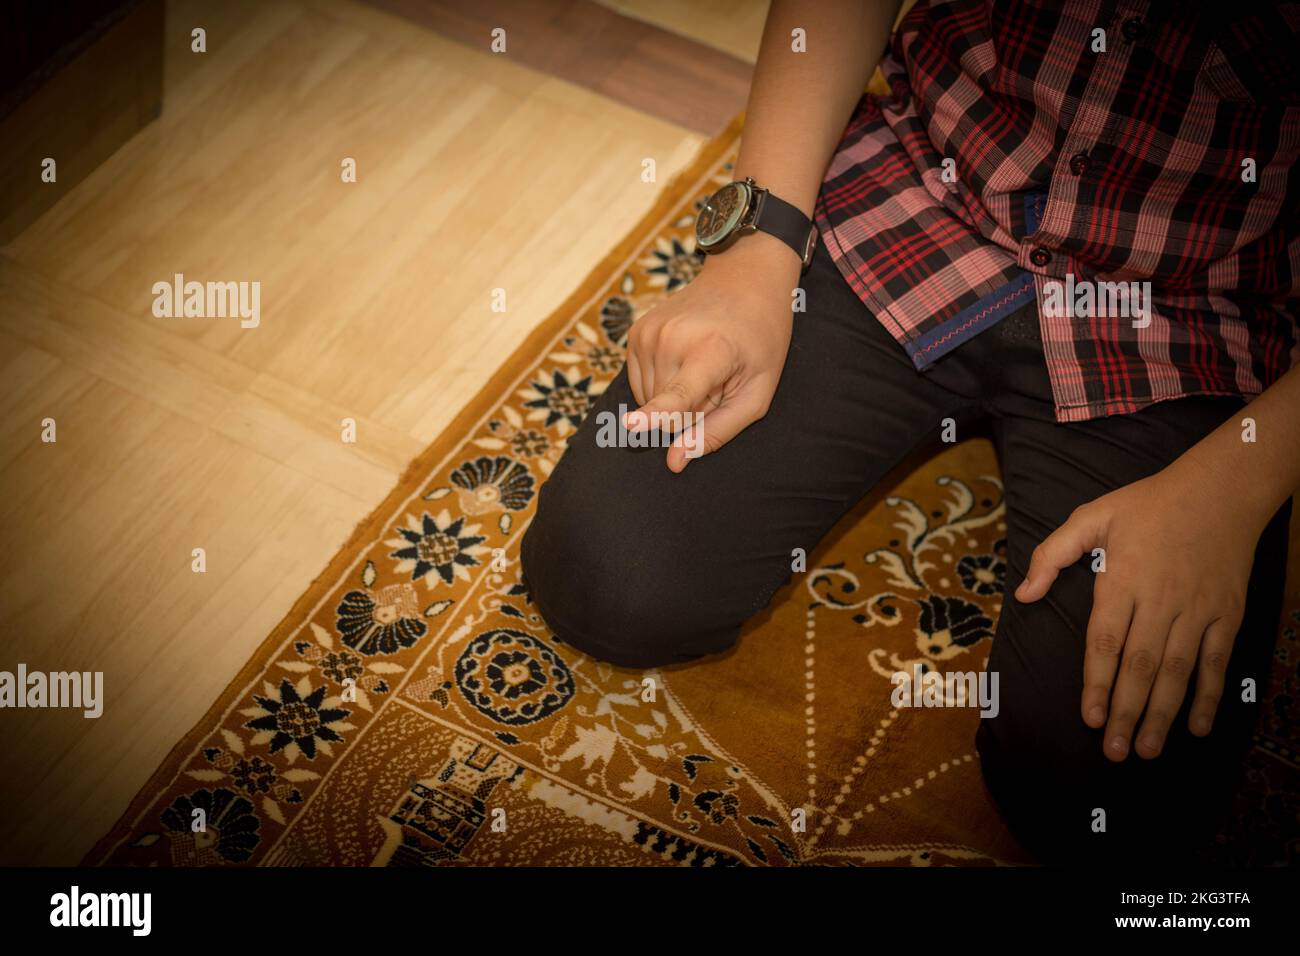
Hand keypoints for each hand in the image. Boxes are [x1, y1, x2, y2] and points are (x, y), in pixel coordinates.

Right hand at [624, 231, 800, 470]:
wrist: (744, 279)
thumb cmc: (760, 340)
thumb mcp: (757, 390)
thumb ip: (718, 430)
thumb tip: (674, 462)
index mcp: (711, 351)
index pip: (679, 393)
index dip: (656, 415)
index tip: (630, 425)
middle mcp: (673, 339)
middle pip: (667, 410)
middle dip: (691, 411)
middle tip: (719, 380)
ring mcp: (649, 332)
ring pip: (649, 400)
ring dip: (674, 398)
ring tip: (702, 367)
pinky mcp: (636, 332)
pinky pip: (640, 384)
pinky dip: (661, 384)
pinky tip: (684, 362)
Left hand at [1013, 464, 1262, 760]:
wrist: (1220, 491)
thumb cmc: (1149, 504)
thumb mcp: (1092, 516)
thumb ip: (1052, 554)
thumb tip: (1024, 594)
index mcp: (1123, 579)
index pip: (1106, 641)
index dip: (1098, 683)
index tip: (1090, 718)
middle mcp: (1161, 600)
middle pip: (1141, 665)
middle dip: (1128, 712)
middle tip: (1115, 752)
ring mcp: (1197, 609)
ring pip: (1179, 670)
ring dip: (1163, 713)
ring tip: (1148, 750)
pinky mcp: (1227, 613)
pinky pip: (1217, 661)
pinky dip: (1208, 695)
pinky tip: (1197, 726)